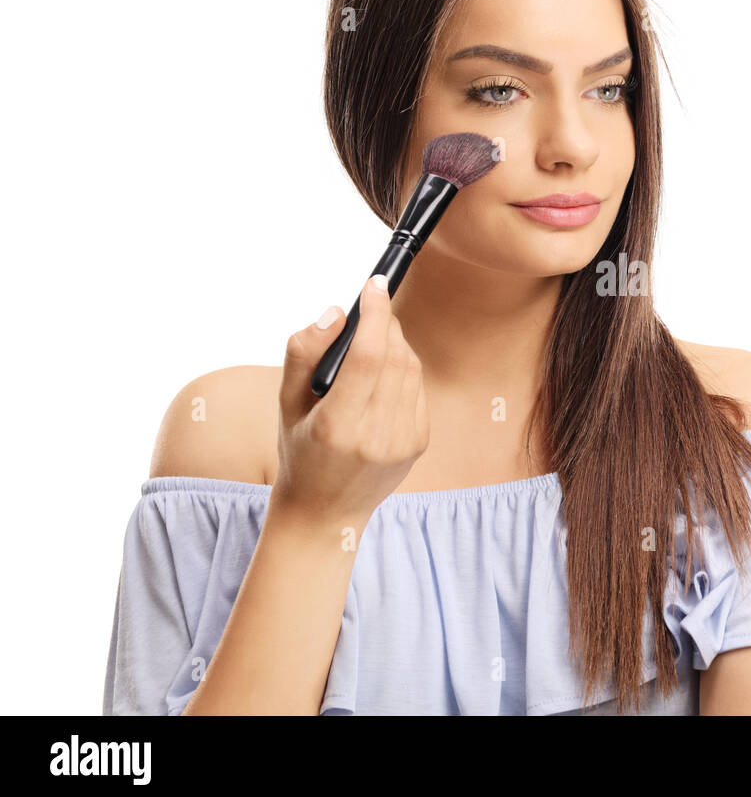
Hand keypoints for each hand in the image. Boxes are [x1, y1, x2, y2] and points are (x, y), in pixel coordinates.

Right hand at [272, 273, 430, 530]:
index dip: (375, 313)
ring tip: (372, 341)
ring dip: (395, 343)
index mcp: (336, 426)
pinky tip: (382, 374)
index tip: (374, 284)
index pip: (368, 356)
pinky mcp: (420, 443)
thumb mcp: (284, 402)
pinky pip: (417, 388)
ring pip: (410, 368)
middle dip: (385, 322)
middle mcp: (376, 436)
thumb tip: (337, 312)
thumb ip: (303, 352)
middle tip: (371, 308)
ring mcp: (403, 442)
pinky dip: (402, 369)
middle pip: (394, 356)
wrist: (325, 511)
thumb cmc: (298, 450)